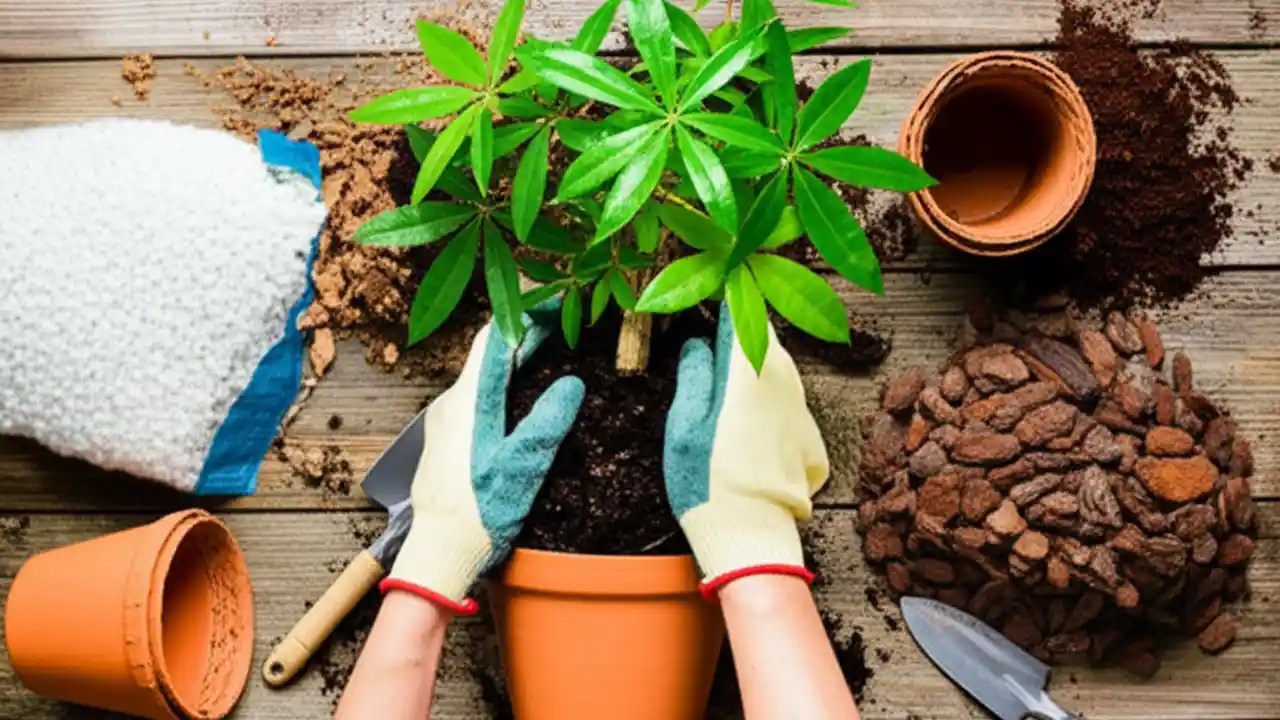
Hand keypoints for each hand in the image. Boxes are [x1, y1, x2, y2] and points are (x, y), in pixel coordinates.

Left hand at [381, 306, 583, 612]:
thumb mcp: (523, 467)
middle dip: (527, 328)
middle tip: (564, 316)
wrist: (437, 553)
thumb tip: (572, 383)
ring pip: (482, 372)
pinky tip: (521, 389)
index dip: (529, 311)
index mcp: (469, 400)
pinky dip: (503, 379)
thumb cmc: (478, 514)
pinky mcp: (447, 439)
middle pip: (490, 350)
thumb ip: (548, 421)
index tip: (559, 297)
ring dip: (515, 354)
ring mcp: (445, 420)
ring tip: (549, 343)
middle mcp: (452, 402)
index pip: (498, 337)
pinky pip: (477, 393)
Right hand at [664, 305, 828, 595]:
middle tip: (709, 313)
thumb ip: (693, 375)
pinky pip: (785, 403)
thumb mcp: (684, 425)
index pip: (740, 308)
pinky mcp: (811, 436)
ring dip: (752, 360)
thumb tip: (697, 344)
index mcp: (750, 367)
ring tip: (721, 358)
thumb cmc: (709, 482)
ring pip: (776, 367)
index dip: (724, 289)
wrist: (754, 539)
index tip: (710, 272)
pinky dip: (766, 400)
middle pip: (761, 335)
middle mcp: (786, 379)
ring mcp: (803, 408)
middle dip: (738, 322)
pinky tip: (745, 419)